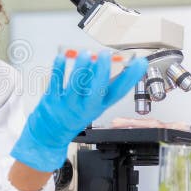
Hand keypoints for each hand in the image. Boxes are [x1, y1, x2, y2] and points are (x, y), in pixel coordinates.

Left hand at [10, 51, 147, 171]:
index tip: (140, 63)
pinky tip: (61, 57)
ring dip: (81, 68)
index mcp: (99, 107)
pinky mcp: (51, 101)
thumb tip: (109, 61)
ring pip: (76, 86)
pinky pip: (55, 83)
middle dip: (102, 71)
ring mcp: (68, 105)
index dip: (131, 78)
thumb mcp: (92, 105)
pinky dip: (58, 69)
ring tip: (85, 54)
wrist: (50, 136)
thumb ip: (100, 85)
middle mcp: (85, 107)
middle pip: (97, 90)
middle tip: (106, 55)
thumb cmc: (73, 117)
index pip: (119, 92)